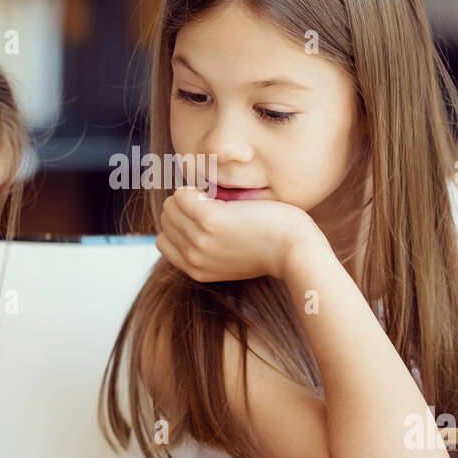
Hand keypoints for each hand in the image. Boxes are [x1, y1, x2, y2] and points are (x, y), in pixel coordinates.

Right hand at [155, 185, 320, 282]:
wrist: (294, 250)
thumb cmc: (269, 247)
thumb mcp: (231, 257)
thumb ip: (208, 248)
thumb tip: (192, 225)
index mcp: (196, 270)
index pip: (163, 240)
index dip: (179, 223)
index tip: (201, 216)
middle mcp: (193, 258)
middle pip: (166, 219)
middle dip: (184, 206)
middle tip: (212, 203)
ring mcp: (199, 240)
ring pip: (172, 204)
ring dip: (190, 195)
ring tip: (215, 198)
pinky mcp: (210, 221)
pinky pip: (183, 194)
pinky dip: (196, 187)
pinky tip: (215, 192)